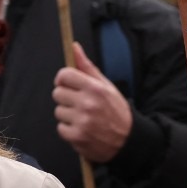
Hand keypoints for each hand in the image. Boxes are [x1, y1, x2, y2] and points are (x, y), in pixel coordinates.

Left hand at [52, 42, 131, 161]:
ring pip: (58, 111)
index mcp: (95, 88)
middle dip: (66, 97)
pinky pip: (61, 128)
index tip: (67, 84)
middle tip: (79, 103)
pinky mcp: (78, 137)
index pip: (64, 75)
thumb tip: (74, 47)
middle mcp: (88, 104)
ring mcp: (82, 122)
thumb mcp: (106, 86)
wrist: (129, 140)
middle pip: (57, 93)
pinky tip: (83, 129)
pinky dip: (69, 130)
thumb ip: (87, 67)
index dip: (63, 79)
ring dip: (68, 115)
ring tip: (83, 117)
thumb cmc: (116, 110)